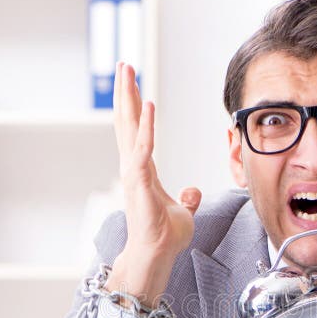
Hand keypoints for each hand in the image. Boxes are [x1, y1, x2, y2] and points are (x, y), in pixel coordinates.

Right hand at [106, 62, 201, 303]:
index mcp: (142, 169)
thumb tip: (192, 191)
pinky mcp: (139, 181)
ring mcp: (133, 172)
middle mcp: (133, 165)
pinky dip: (146, 126)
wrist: (157, 253)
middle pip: (126, 121)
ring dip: (127, 97)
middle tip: (124, 64)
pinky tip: (148, 104)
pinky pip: (143, 147)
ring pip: (128, 126)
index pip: (135, 130)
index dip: (134, 105)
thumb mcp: (182, 211)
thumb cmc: (165, 235)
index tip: (133, 83)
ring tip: (127, 71)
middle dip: (125, 92)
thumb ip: (186, 198)